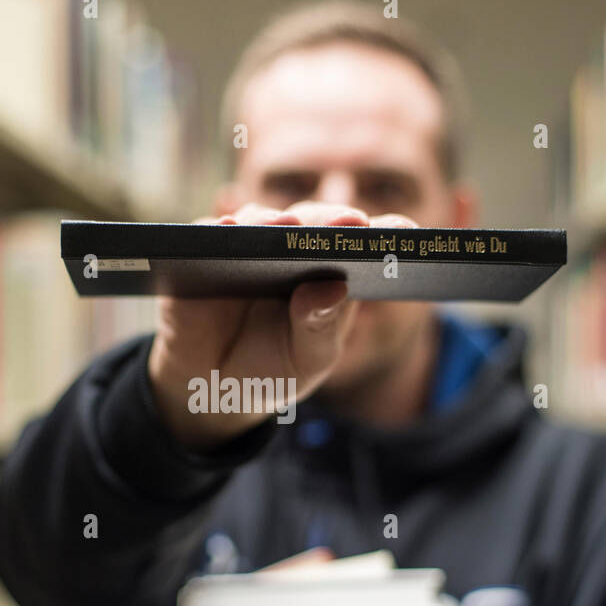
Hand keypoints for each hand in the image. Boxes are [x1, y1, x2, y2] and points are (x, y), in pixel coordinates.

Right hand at [146, 202, 414, 450]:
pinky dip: (217, 230)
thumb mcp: (305, 362)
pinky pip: (210, 234)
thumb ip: (320, 329)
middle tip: (347, 222)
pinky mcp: (203, 252)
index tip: (402, 234)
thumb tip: (331, 287)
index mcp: (331, 273)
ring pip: (263, 219)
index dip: (384, 234)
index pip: (362, 245)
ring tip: (284, 228)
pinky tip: (228, 231)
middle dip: (331, 219)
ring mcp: (247, 246)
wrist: (208, 387)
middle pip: (315, 222)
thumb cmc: (269, 369)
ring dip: (273, 220)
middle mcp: (292, 249)